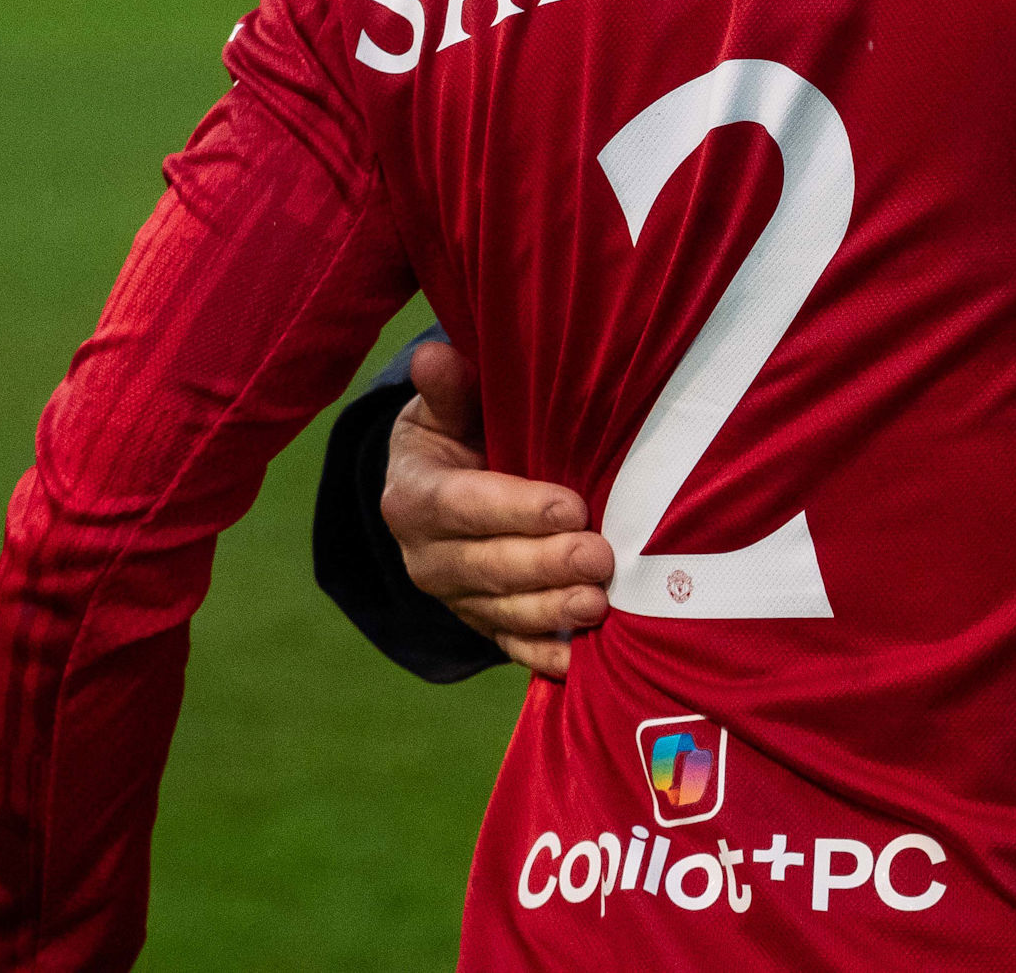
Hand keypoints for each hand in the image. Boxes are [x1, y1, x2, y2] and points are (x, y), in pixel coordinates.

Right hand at [379, 336, 611, 676]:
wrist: (439, 484)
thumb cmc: (456, 430)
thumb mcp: (445, 405)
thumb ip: (447, 388)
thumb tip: (434, 355)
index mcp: (413, 497)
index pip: (463, 507)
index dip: (517, 509)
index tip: (571, 507)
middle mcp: (426, 556)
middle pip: (487, 567)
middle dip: (547, 566)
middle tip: (602, 558)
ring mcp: (454, 597)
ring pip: (501, 612)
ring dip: (552, 612)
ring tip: (600, 604)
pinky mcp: (481, 621)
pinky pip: (509, 645)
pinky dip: (543, 657)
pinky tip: (579, 661)